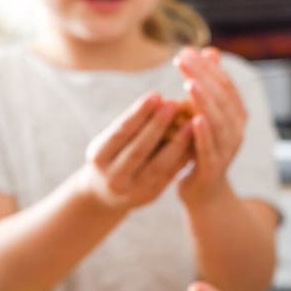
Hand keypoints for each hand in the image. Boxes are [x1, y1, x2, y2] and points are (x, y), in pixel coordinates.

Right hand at [81, 92, 192, 210]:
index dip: (139, 113)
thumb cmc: (110, 156)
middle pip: (139, 149)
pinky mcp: (150, 196)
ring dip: (176, 144)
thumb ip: (131, 125)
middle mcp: (114, 177)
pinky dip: (180, 158)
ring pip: (158, 165)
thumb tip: (160, 100)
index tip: (156, 94)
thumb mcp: (110, 141)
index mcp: (99, 157)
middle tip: (174, 104)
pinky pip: (168, 175)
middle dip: (158, 126)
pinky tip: (192, 143)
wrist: (104, 195)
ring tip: (190, 124)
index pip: (121, 132)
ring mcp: (132, 191)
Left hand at [173, 47, 246, 204]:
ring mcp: (226, 151)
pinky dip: (204, 134)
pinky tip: (194, 119)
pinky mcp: (213, 169)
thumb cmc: (201, 149)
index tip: (186, 50)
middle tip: (181, 59)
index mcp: (236, 116)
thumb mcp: (205, 115)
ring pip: (219, 122)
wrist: (204, 192)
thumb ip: (209, 86)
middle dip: (203, 77)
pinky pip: (209, 149)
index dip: (208, 66)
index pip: (225, 84)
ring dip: (205, 102)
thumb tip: (211, 51)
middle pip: (222, 99)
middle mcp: (236, 132)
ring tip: (190, 83)